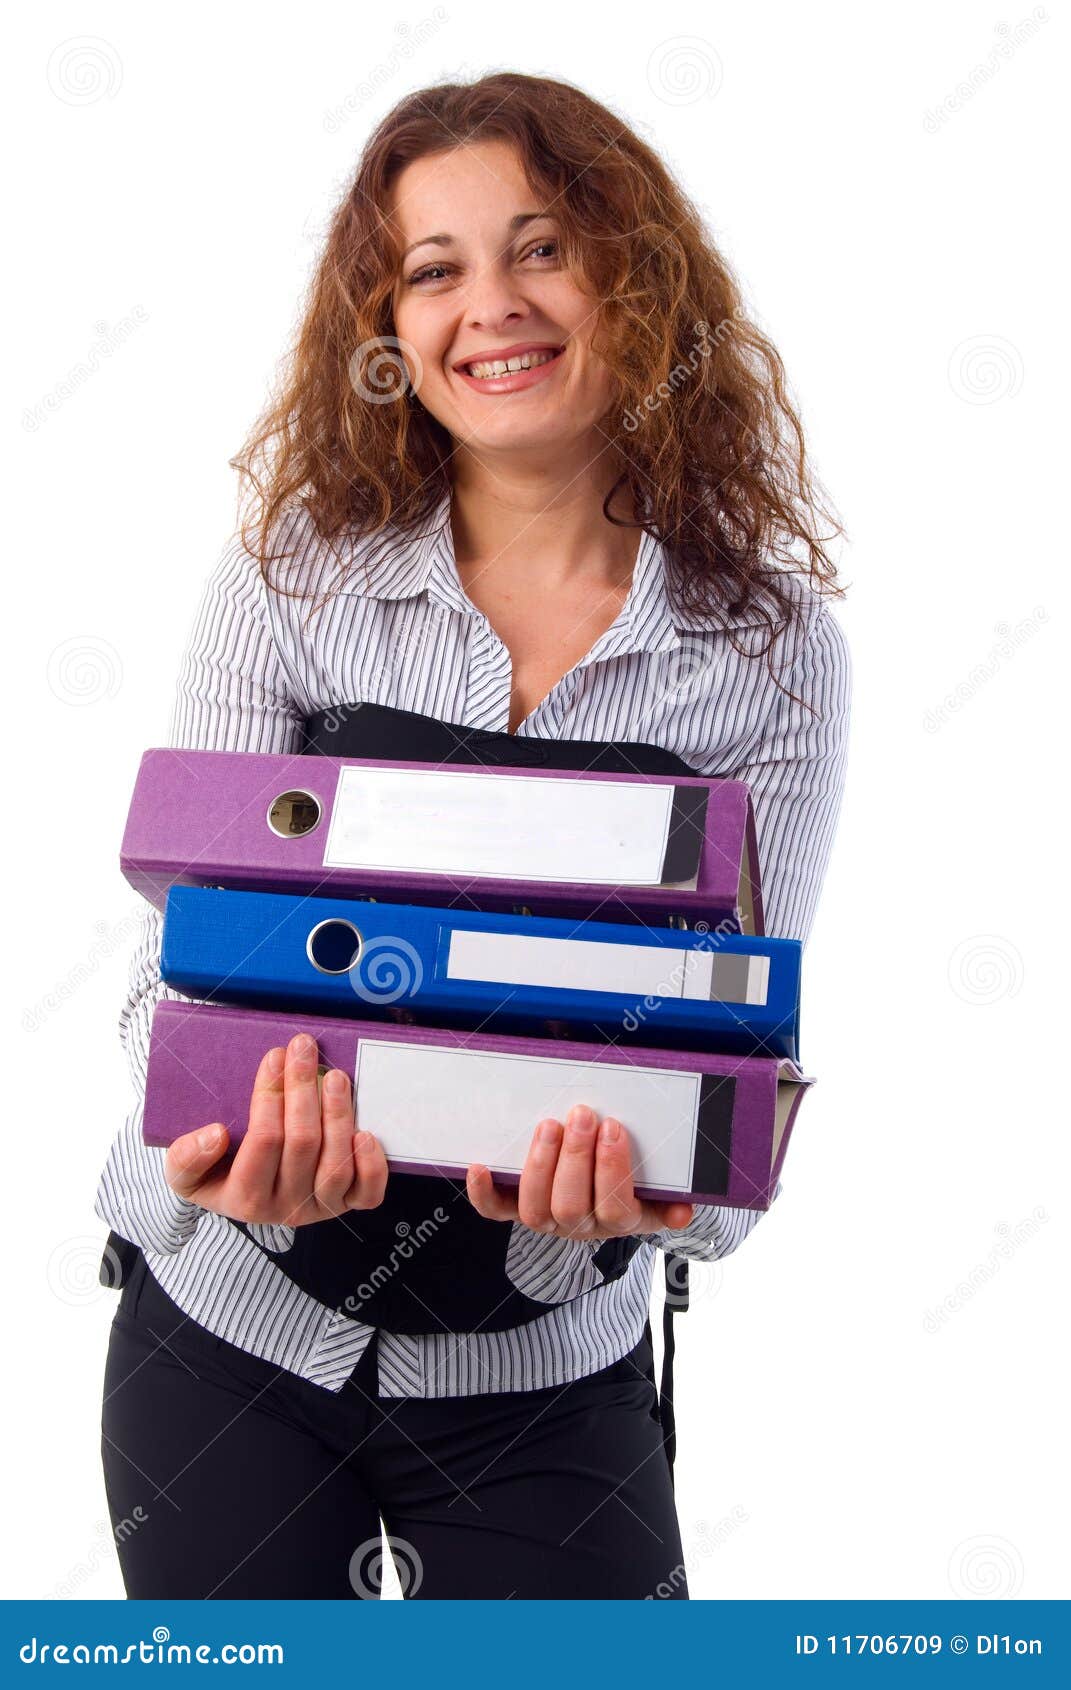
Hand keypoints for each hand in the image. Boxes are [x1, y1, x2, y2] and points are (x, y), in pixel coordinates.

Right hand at [164, 1033, 387, 1226]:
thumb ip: (186, 1157)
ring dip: (338, 1114)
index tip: (273, 1057)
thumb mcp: (182, 1171)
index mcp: (245, 1199)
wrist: (243, 1198)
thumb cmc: (217, 1173)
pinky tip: (366, 1132)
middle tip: (303, 1048)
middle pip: (302, 1144)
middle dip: (303, 1089)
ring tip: (335, 1075)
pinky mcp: (347, 1205)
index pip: (263, 1142)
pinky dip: (372, 1165)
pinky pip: (368, 1193)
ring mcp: (320, 1208)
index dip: (270, 1097)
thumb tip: (214, 1134)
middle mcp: (285, 1209)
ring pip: (336, 1164)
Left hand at [465, 1104, 694, 1240]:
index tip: (613, 1127)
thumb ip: (671, 1198)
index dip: (611, 1169)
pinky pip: (496, 1211)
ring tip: (549, 1124)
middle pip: (572, 1207)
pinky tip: (478, 1166)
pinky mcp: (516, 1210)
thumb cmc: (636, 1182)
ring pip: (536, 1210)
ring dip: (541, 1164)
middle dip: (576, 1158)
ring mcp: (547, 1220)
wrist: (606, 1199)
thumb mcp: (660, 1190)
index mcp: (620, 1221)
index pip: (615, 1207)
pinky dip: (484, 1193)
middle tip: (582, 1115)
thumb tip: (686, 1210)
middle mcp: (581, 1227)